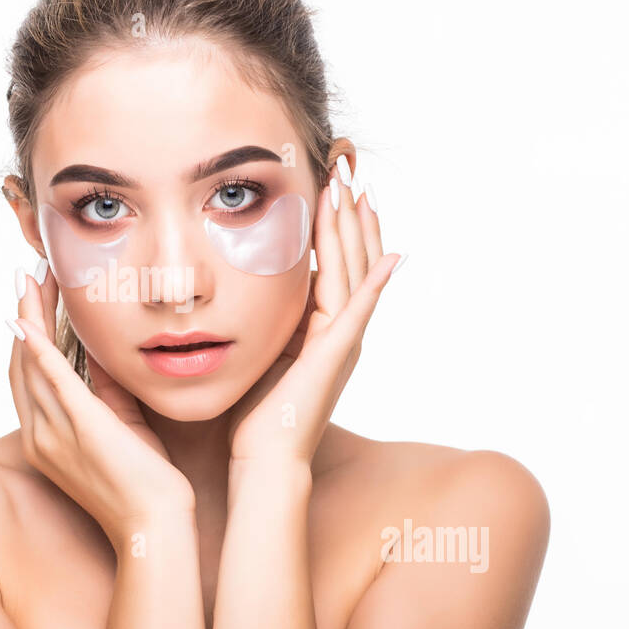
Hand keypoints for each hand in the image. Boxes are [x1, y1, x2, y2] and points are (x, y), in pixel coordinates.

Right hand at [7, 262, 194, 548]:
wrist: (154, 527)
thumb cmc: (143, 485)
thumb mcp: (121, 428)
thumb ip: (106, 392)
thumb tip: (102, 354)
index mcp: (44, 438)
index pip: (27, 374)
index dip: (27, 332)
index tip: (34, 295)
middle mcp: (39, 435)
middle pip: (20, 362)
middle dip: (24, 313)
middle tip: (29, 272)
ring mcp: (55, 433)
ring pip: (30, 364)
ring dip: (30, 316)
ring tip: (32, 278)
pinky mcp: (82, 428)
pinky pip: (53, 382)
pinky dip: (39, 349)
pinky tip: (30, 321)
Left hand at [225, 158, 403, 468]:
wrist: (263, 460)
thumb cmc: (253, 414)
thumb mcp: (258, 349)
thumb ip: (260, 319)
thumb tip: (236, 289)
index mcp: (320, 329)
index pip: (333, 263)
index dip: (334, 224)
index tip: (329, 183)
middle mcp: (340, 332)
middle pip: (353, 259)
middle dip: (350, 213)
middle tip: (349, 168)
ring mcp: (343, 344)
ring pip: (357, 274)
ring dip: (357, 231)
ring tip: (355, 190)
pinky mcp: (337, 357)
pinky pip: (359, 313)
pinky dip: (376, 284)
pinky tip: (392, 257)